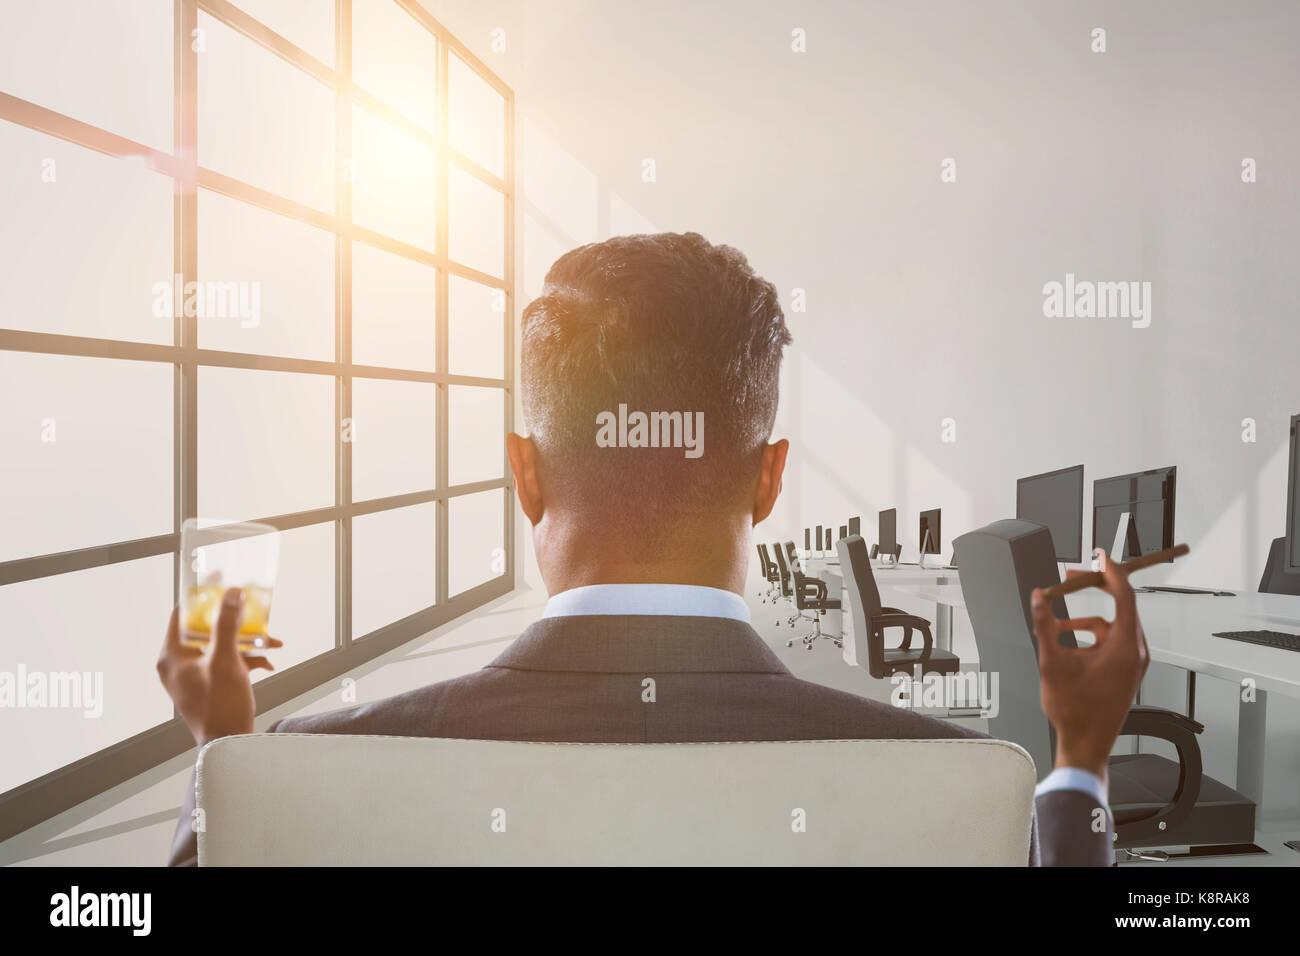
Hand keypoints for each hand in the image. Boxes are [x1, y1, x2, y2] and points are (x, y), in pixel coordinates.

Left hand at [155, 588, 280, 745]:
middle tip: (254, 612)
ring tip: (271, 642)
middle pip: (205, 628)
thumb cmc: (221, 705)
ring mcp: (192, 676)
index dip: (203, 596)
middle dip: (236, 621)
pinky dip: (245, 659)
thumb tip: (231, 594)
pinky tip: (266, 663)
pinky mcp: (207, 685)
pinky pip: (225, 662)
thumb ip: (228, 625)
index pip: (182, 613)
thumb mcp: (227, 660)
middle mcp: (177, 664)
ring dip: (247, 641)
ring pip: (219, 644)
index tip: (222, 581)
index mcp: (171, 656)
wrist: (229, 745)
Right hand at [1031, 550, 1149, 781]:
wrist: (1086, 743)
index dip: (1111, 571)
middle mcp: (1134, 652)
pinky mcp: (1126, 670)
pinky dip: (1090, 635)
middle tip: (1072, 578)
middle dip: (1094, 591)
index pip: (1124, 595)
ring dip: (1085, 618)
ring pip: (1112, 624)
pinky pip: (1111, 640)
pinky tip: (1067, 643)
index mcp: (1124, 646)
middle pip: (1120, 606)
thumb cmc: (1076, 710)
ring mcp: (1132, 662)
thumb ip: (1045, 625)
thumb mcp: (1052, 662)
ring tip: (1057, 626)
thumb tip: (1039, 597)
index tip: (1100, 555)